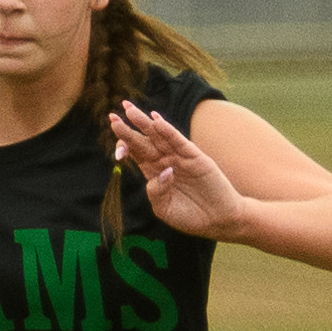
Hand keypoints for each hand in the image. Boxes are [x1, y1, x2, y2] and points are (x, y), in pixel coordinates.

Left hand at [108, 104, 246, 240]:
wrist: (218, 220)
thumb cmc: (191, 217)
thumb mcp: (166, 210)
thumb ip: (156, 193)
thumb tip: (161, 173)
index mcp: (155, 174)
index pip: (136, 155)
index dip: (125, 147)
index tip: (116, 147)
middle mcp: (165, 162)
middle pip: (143, 142)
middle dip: (128, 129)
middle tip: (112, 116)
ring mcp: (180, 158)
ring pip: (158, 137)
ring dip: (144, 123)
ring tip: (129, 110)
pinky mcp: (195, 157)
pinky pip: (179, 141)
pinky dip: (168, 131)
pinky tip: (156, 121)